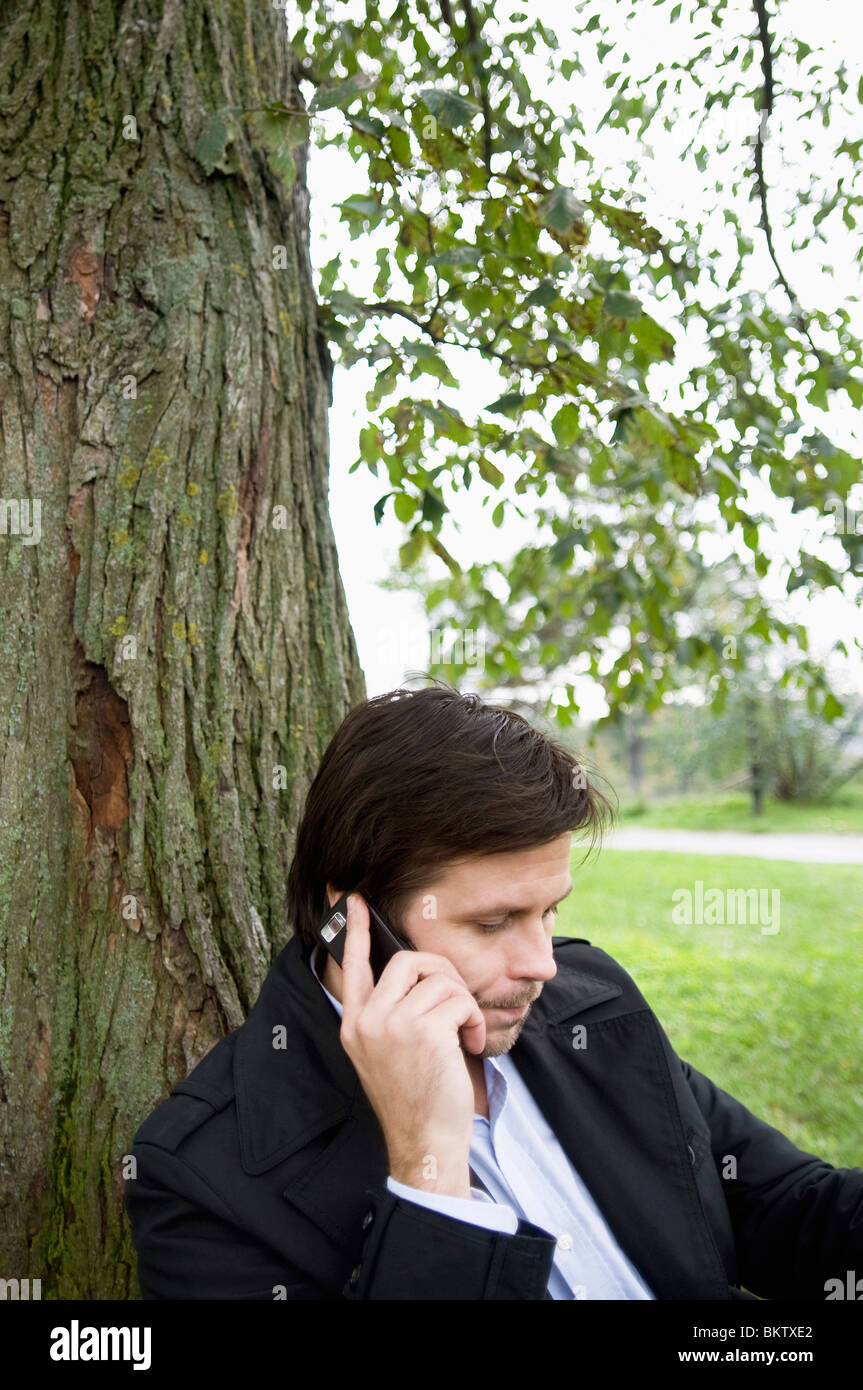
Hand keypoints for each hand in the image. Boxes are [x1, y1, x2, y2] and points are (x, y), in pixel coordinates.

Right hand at [338, 892, 485, 1198]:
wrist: (425, 1143)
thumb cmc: (415, 1099)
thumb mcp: (388, 1053)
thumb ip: (392, 1014)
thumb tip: (419, 973)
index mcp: (354, 1024)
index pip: (349, 966)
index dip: (354, 930)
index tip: (353, 900)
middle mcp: (367, 1021)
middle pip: (407, 960)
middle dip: (441, 972)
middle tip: (455, 999)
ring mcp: (392, 1024)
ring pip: (440, 979)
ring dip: (463, 1003)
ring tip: (463, 1031)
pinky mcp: (423, 1031)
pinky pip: (459, 1000)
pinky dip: (472, 1019)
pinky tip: (470, 1043)